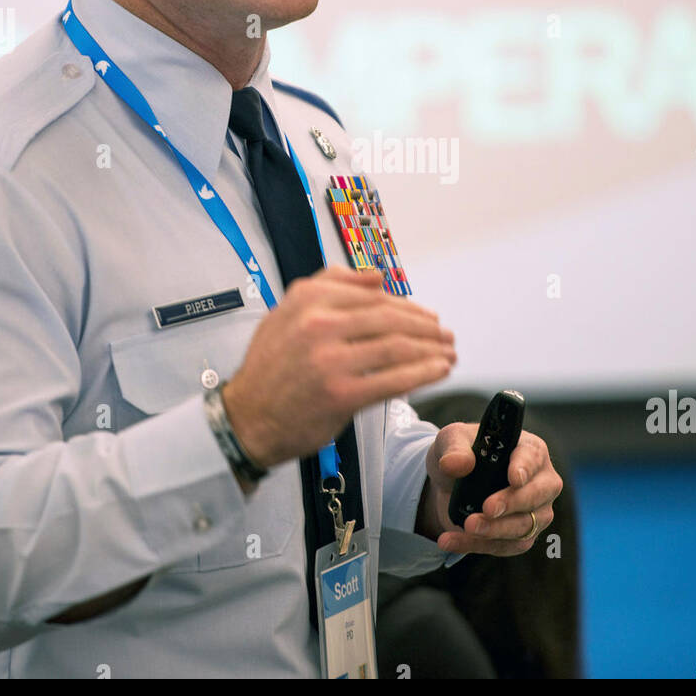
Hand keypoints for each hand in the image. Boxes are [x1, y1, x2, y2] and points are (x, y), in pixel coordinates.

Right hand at [221, 265, 455, 467]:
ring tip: (449, 352)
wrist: (246, 418)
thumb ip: (329, 285)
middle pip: (390, 319)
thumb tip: (376, 276)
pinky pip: (394, 379)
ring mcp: (331, 360)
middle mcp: (319, 324)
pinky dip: (423, 373)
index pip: (373, 297)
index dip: (407, 307)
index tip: (425, 316)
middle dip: (426, 327)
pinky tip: (439, 371)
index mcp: (308, 299)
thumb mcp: (286, 312)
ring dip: (431, 349)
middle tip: (445, 334)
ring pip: (398, 347)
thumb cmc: (270, 367)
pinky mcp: (342, 394)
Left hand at [417, 423, 561, 554]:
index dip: (524, 468)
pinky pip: (506, 546)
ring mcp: (536, 512)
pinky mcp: (521, 536)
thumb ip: (454, 448)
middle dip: (512, 503)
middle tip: (488, 508)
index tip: (514, 478)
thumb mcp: (451, 440)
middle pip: (537, 495)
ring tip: (466, 526)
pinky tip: (451, 539)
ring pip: (524, 526)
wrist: (450, 484)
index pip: (533, 457)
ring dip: (494, 530)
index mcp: (530, 450)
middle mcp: (541, 482)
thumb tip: (455, 464)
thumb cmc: (462, 453)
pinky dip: (477, 545)